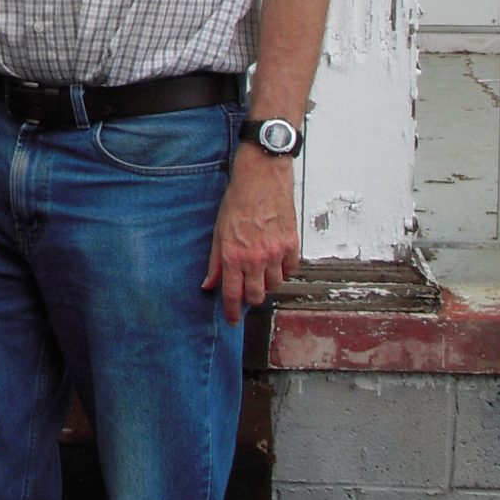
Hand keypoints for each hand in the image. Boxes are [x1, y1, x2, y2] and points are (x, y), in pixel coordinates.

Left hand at [202, 144, 299, 324]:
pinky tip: (276, 259)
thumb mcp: (218, 231)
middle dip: (251, 299)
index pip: (232, 294)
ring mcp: (276, 253)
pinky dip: (283, 268)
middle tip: (248, 292)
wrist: (261, 179)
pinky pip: (290, 269)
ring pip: (274, 285)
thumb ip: (215, 262)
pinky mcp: (291, 245)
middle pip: (257, 296)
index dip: (231, 312)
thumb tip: (208, 284)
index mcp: (233, 256)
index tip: (232, 320)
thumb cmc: (238, 201)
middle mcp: (255, 258)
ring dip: (267, 282)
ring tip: (260, 270)